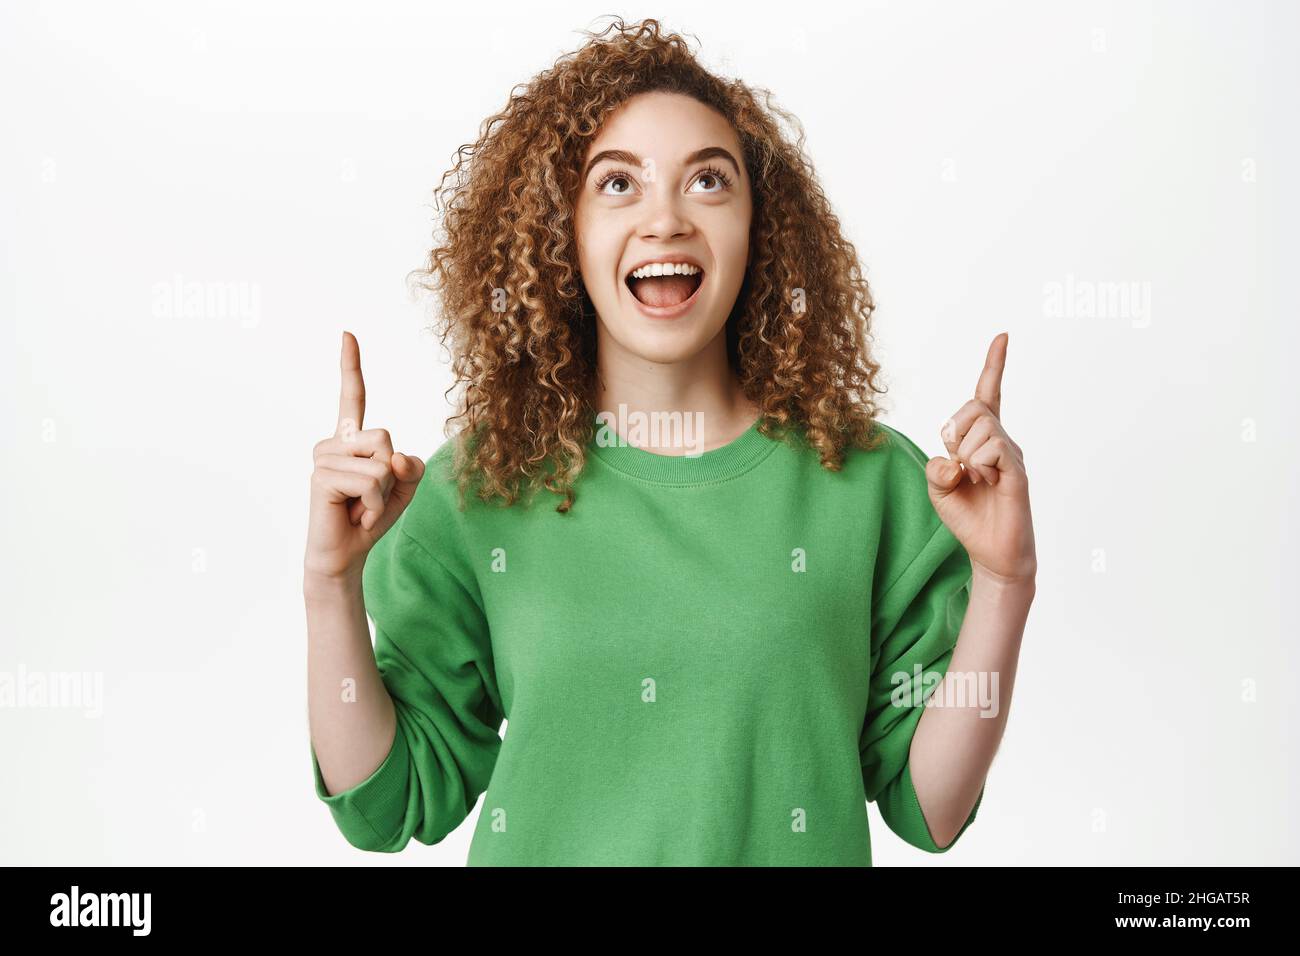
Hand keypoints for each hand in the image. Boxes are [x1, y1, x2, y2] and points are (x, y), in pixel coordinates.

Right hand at [304, 331, 425, 582]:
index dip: (351, 366)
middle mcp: (334, 442)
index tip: (347, 334)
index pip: (352, 396)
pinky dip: (375, 505)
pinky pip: (372, 482)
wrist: (346, 553)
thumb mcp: (403, 487)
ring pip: (381, 464)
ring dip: (383, 496)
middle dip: (391, 474)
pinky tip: (356, 516)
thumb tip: (393, 458)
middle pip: (385, 437)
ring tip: (362, 508)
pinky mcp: (323, 477)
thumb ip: (410, 466)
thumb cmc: (371, 517)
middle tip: (370, 498)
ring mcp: (324, 457)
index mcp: (351, 438)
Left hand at [925, 333, 1035, 585]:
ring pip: (982, 426)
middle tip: (958, 464)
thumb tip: (950, 456)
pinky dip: (978, 464)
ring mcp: (1012, 454)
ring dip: (966, 453)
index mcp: (982, 439)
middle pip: (973, 407)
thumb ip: (934, 466)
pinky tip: (983, 481)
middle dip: (955, 431)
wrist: (991, 552)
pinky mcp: (1018, 471)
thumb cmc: (968, 518)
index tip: (1002, 336)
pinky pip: (994, 448)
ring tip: (974, 479)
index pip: (988, 394)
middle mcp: (1002, 440)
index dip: (994, 365)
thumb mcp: (938, 489)